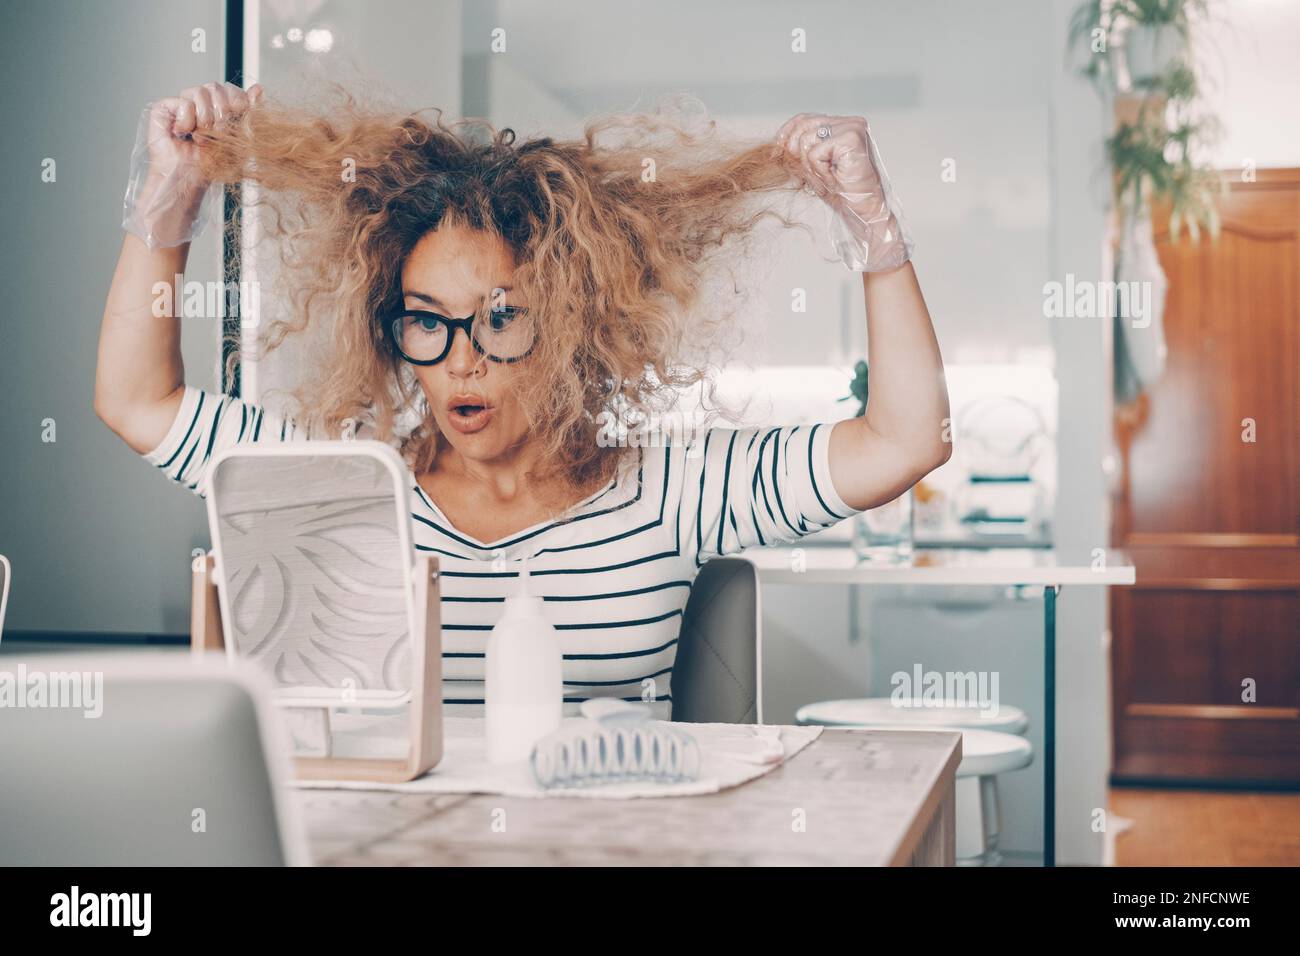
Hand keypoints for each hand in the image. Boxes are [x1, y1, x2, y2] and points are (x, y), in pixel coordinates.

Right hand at [125, 81, 262, 249]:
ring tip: (201, 138)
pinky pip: (183, 102)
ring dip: (206, 119)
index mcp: (219, 107)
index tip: (237, 121)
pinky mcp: (164, 108)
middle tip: (218, 134)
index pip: (231, 89)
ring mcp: (181, 104)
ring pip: (200, 90)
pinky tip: (183, 134)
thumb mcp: (241, 138)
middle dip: (222, 113)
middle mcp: (200, 103)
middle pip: (216, 86)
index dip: (237, 102)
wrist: (192, 179)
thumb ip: (250, 113)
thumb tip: (259, 88)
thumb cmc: (215, 164)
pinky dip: (187, 121)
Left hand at [773, 113, 910, 271]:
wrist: (862, 211)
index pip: (804, 118)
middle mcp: (849, 122)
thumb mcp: (813, 167)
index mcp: (841, 125)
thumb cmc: (842, 193)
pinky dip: (819, 172)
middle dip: (796, 152)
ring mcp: (852, 127)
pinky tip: (835, 180)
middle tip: (811, 176)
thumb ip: (799, 151)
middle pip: (802, 125)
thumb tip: (776, 144)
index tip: (777, 152)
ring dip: (811, 168)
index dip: (786, 133)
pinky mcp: (851, 138)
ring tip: (828, 179)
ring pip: (806, 139)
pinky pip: (815, 152)